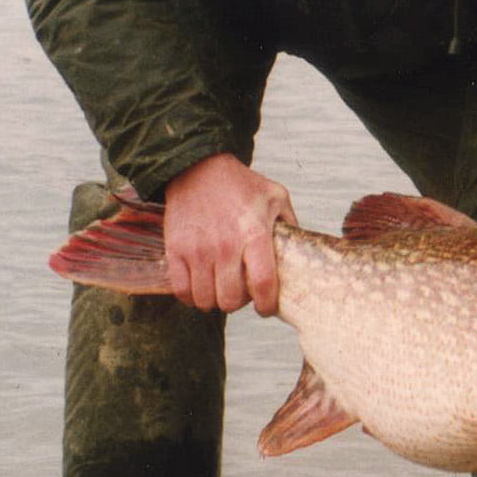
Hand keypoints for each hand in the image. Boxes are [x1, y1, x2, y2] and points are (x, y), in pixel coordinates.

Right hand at [161, 153, 297, 314]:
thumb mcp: (276, 196)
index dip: (266, 305)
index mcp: (255, 233)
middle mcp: (225, 245)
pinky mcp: (175, 250)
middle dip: (240, 303)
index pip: (263, 284)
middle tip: (242, 293)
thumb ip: (291, 224)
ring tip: (221, 288)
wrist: (198, 168)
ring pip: (206, 300)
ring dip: (216, 300)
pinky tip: (201, 286)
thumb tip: (301, 251)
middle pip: (232, 299)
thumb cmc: (242, 184)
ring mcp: (198, 250)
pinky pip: (182, 291)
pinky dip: (192, 296)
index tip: (266, 308)